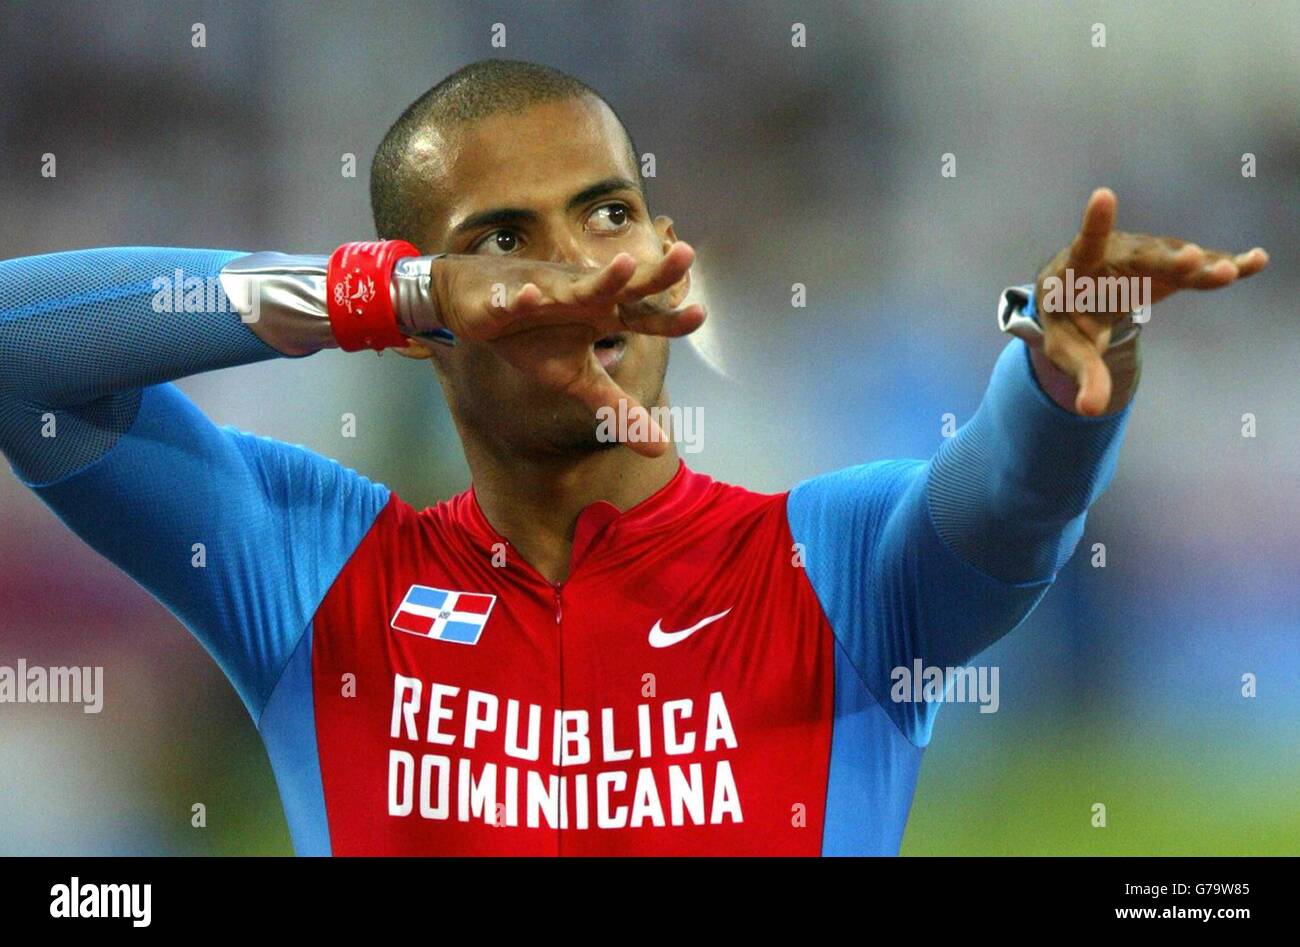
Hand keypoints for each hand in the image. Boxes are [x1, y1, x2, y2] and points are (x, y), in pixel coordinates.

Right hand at [408, 244, 702, 455]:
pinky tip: (527, 299)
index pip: (643, 315)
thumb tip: (660, 451)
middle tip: (684, 255)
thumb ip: (619, 410)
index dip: (670, 318)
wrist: (476, 305)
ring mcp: (544, 293)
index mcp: (602, 314)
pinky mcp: (504, 299)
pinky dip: (518, 300)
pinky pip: (512, 300)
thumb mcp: (579, 381)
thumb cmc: (535, 337)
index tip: (701, 314)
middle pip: (622, 284)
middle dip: (650, 272)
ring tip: (624, 265)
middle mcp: (581, 296)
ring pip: (574, 286)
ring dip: (598, 277)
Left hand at [1034, 188, 1267, 414]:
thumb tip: (1089, 410)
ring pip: (1177, 258)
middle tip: (1196, 261)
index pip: (1086, 244)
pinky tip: (1256, 260)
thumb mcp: (1067, 351)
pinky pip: (1200, 264)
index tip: (1104, 197)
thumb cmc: (1067, 322)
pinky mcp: (1172, 264)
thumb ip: (1082, 375)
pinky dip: (1225, 262)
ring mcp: (1147, 255)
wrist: (1078, 296)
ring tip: (1232, 270)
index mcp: (1079, 269)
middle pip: (1144, 256)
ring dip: (1203, 264)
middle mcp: (1116, 254)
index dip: (1096, 223)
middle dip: (1169, 261)